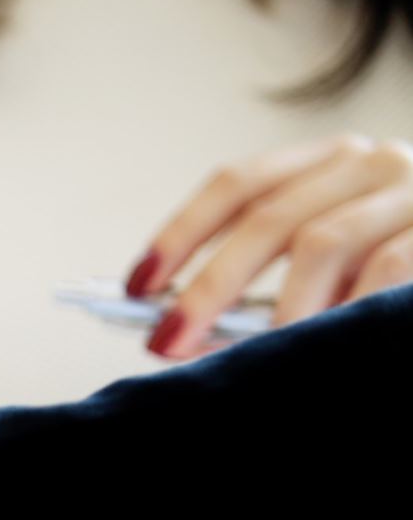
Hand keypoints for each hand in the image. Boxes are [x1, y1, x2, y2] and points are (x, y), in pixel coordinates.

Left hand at [130, 134, 412, 357]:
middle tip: (166, 342)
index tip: (134, 287)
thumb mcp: (330, 261)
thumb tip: (178, 327)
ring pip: (322, 245)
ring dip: (274, 311)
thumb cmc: (393, 276)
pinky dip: (338, 317)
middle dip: (208, 287)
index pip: (239, 184)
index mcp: (331, 161)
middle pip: (269, 220)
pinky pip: (381, 275)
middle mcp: (374, 162)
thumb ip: (267, 278)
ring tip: (251, 358)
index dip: (180, 234)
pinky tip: (315, 350)